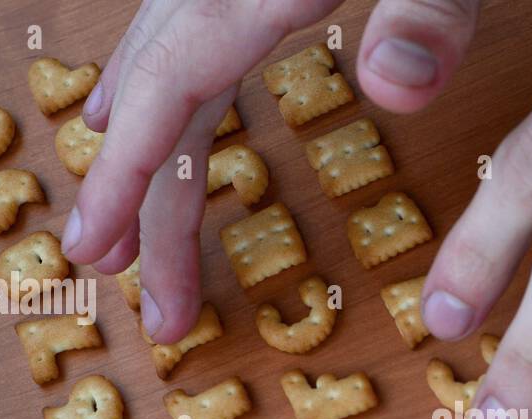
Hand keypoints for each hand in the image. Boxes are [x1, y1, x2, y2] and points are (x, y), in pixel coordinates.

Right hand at [61, 0, 481, 343]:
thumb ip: (432, 9)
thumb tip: (394, 86)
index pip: (173, 86)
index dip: (131, 175)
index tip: (99, 251)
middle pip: (162, 88)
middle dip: (139, 191)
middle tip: (115, 278)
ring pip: (166, 62)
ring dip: (143, 146)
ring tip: (115, 215)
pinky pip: (191, 34)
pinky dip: (162, 88)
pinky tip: (138, 106)